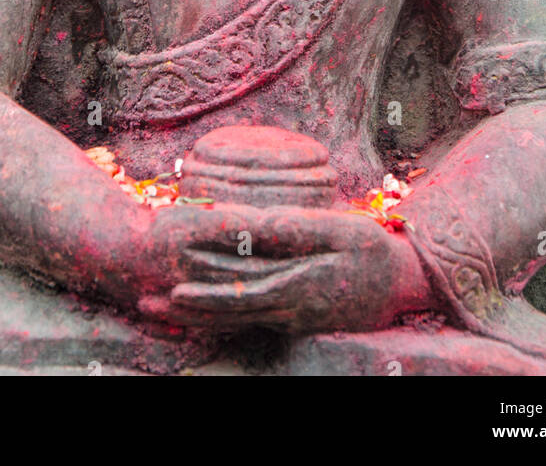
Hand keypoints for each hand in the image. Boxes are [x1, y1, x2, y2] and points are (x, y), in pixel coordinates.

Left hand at [127, 202, 430, 334]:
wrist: (400, 284)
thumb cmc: (371, 250)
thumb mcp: (338, 230)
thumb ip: (295, 229)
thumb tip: (255, 223)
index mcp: (297, 288)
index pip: (242, 293)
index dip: (206, 294)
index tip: (172, 288)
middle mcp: (288, 310)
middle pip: (229, 313)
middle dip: (187, 310)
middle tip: (146, 305)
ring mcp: (290, 319)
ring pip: (235, 320)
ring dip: (197, 315)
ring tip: (160, 311)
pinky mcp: (294, 318)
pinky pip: (250, 321)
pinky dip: (221, 318)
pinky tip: (200, 313)